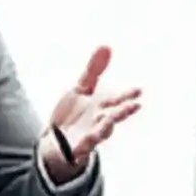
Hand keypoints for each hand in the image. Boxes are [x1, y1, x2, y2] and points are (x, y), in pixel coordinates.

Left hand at [41, 46, 141, 183]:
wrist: (57, 140)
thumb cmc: (73, 113)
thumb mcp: (81, 89)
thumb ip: (94, 70)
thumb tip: (106, 45)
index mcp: (102, 106)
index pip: (117, 100)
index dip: (127, 95)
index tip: (138, 91)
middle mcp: (99, 121)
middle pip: (113, 116)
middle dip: (123, 111)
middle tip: (134, 105)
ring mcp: (89, 136)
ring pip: (100, 133)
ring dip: (106, 128)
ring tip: (109, 122)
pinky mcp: (77, 149)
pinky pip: (81, 150)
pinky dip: (82, 148)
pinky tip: (82, 147)